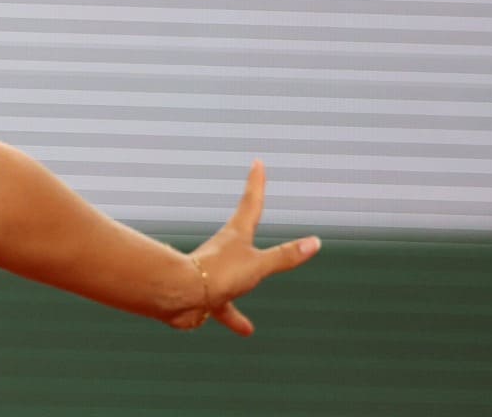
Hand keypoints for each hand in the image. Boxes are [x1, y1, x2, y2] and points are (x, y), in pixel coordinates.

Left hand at [180, 160, 320, 335]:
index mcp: (236, 236)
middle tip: (253, 205)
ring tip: (259, 294)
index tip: (257, 162)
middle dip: (250, 221)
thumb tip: (314, 242)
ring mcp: (214, 272)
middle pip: (242, 233)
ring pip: (234, 276)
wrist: (177, 295)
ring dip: (247, 274)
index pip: (251, 203)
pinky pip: (223, 307)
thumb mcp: (258, 265)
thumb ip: (285, 256)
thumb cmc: (216, 275)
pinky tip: (243, 329)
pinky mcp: (206, 295)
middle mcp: (224, 251)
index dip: (256, 183)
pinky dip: (233, 317)